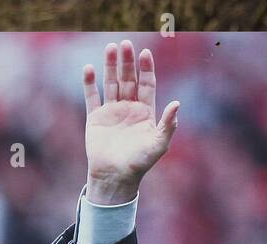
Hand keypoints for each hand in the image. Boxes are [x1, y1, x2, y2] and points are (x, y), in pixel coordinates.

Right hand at [82, 40, 179, 204]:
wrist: (115, 177)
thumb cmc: (140, 163)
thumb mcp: (158, 144)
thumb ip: (168, 124)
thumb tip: (177, 103)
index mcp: (145, 113)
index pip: (147, 85)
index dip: (146, 69)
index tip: (146, 53)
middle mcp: (129, 109)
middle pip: (128, 79)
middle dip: (128, 62)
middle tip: (126, 43)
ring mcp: (111, 112)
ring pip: (111, 83)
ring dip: (110, 66)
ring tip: (111, 47)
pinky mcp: (95, 118)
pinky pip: (91, 96)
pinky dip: (89, 83)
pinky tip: (89, 68)